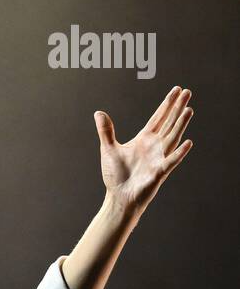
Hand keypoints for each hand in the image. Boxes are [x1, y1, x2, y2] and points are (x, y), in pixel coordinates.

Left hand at [94, 85, 193, 217]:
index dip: (167, 104)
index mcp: (144, 139)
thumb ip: (106, 131)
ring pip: (172, 137)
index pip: (158, 117)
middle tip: (187, 92)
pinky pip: (171, 161)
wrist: (118, 198)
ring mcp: (158, 158)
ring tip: (189, 109)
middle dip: (177, 108)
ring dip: (181, 124)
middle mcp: (154, 146)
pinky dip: (179, 153)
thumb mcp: (109, 149)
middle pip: (169, 123)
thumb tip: (98, 113)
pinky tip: (188, 142)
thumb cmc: (115, 176)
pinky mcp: (159, 172)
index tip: (177, 90)